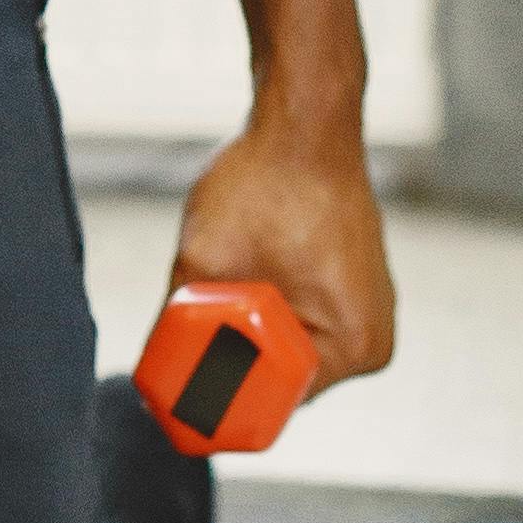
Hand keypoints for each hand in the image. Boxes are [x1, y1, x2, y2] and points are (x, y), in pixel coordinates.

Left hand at [170, 102, 394, 398]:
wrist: (304, 118)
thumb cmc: (264, 181)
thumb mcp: (205, 262)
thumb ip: (179, 329)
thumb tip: (151, 384)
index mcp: (352, 349)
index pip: (270, 404)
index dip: (214, 397)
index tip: (170, 391)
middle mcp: (371, 340)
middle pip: (276, 380)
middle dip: (227, 360)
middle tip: (183, 329)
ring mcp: (367, 314)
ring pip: (281, 348)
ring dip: (242, 331)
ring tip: (221, 279)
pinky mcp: (352, 289)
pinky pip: (295, 320)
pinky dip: (261, 308)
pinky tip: (244, 268)